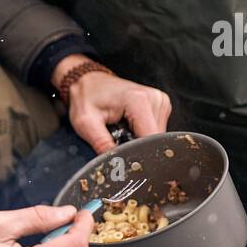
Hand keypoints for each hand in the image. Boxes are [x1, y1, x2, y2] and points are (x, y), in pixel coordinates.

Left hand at [51, 54, 171, 153]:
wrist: (89, 81)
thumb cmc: (86, 98)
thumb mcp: (86, 123)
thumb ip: (101, 144)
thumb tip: (116, 165)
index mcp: (139, 100)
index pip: (151, 139)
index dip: (139, 154)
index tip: (125, 161)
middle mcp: (155, 99)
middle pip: (155, 140)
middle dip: (138, 148)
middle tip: (118, 144)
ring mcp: (160, 102)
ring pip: (157, 138)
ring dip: (140, 141)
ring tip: (122, 133)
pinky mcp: (160, 106)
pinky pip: (155, 131)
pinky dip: (142, 135)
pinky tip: (129, 129)